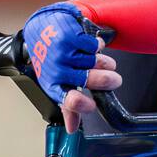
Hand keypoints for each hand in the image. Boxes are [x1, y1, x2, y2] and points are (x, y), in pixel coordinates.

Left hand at [22, 3, 121, 133]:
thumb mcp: (56, 83)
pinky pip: (93, 46)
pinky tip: (94, 47)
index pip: (66, 99)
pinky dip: (98, 46)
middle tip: (115, 80)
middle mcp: (56, 70)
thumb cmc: (50, 58)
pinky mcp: (69, 37)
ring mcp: (62, 52)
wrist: (41, 27)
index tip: (93, 106)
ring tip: (107, 63)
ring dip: (104, 63)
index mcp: (53, 86)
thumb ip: (68, 106)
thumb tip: (73, 129)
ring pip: (93, 62)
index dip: (80, 105)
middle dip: (105, 80)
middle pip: (86, 79)